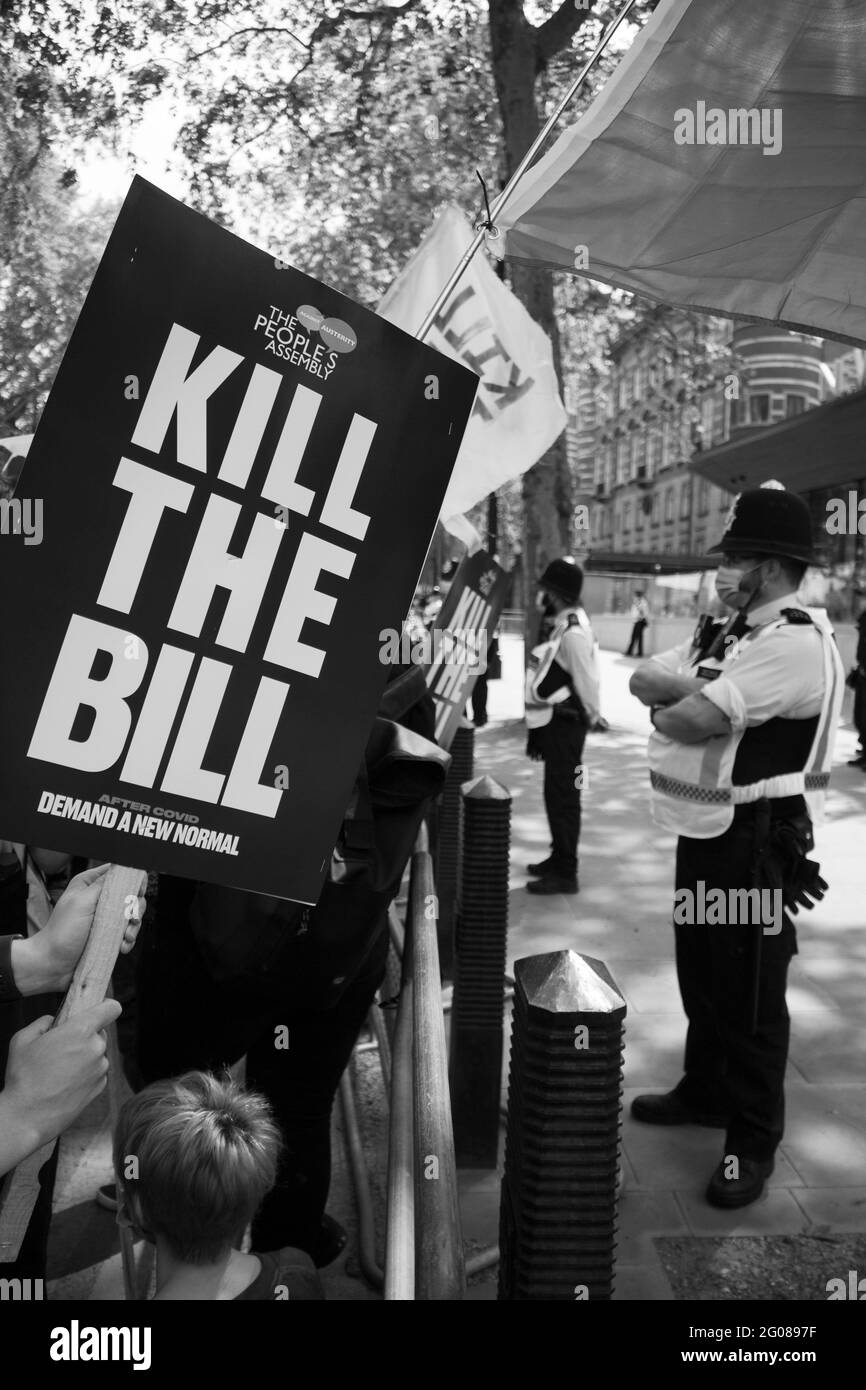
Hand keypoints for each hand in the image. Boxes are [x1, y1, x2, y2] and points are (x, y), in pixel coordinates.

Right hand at [2, 998, 120, 1152]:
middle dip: (85, 1035)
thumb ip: (42, 1022)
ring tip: (58, 1069)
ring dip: (84, 1056)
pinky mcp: (100, 1087)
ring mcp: (100, 1069)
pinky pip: (96, 1071)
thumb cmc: (23, 1077)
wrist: (27, 1116)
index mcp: (81, 1030)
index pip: (111, 1008)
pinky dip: (85, 1073)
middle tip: (62, 1046)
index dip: (105, 1006)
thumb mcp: (22, 1039)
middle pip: (100, 1032)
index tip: (96, 1009)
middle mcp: (96, 1048)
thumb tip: (53, 1020)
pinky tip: (64, 1082)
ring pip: (96, 1053)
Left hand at [12, 864, 144, 993]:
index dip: (133, 880)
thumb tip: (122, 870)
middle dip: (135, 909)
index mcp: (90, 884)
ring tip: (124, 938)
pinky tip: (121, 947)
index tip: (138, 893)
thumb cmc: (62, 932)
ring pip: (132, 915)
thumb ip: (103, 885)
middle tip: (131, 919)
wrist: (53, 965)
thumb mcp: (82, 902)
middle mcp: (99, 898)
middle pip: (131, 894)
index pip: (119, 873)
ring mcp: (105, 918)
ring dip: (133, 928)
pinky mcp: (108, 935)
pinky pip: (127, 933)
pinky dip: (128, 940)